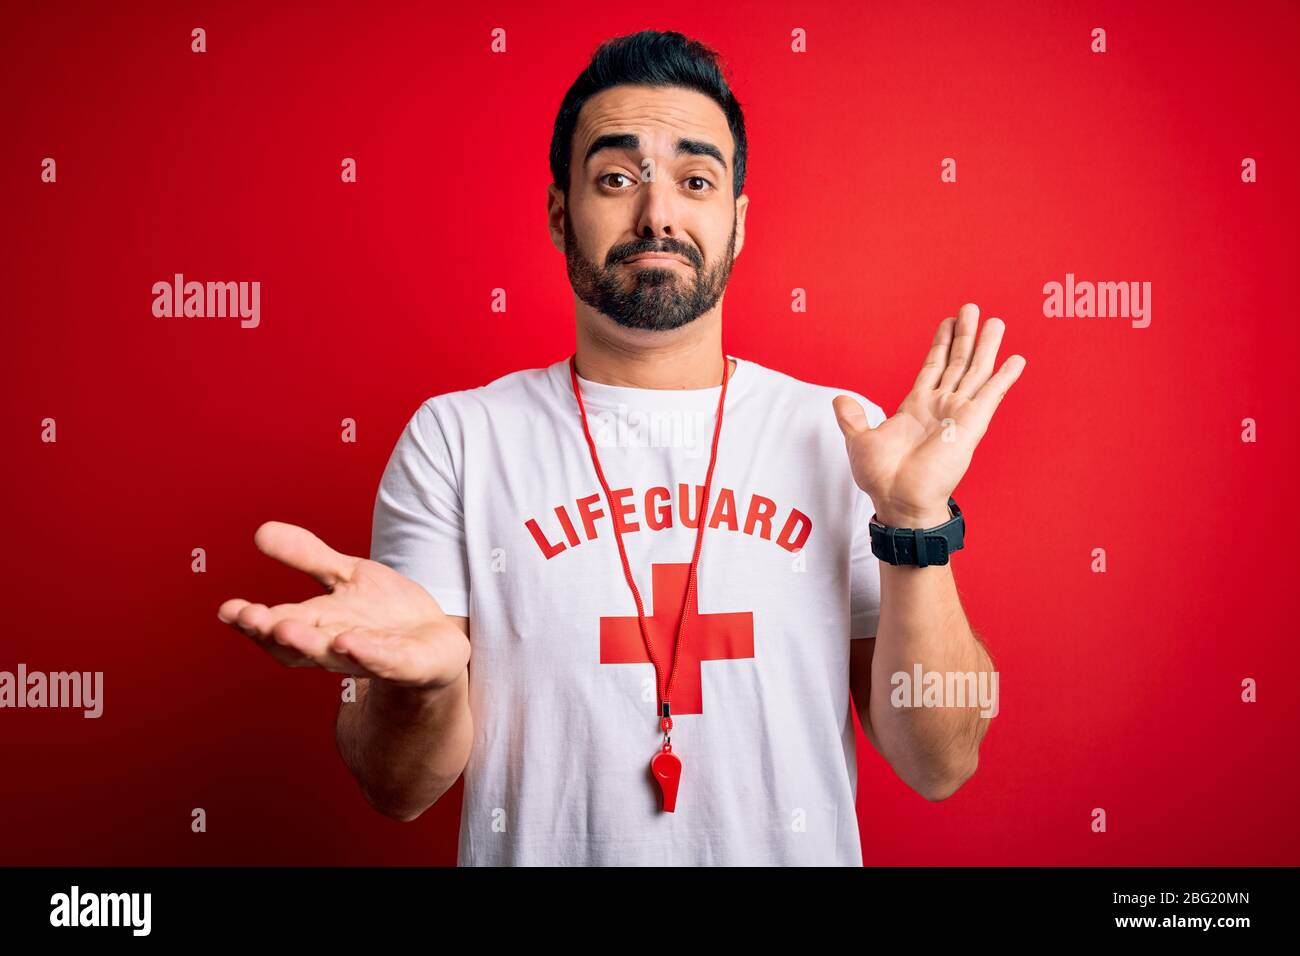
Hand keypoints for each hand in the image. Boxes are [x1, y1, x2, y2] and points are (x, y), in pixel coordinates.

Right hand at [217, 521, 468, 691]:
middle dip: (271, 632)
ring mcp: (369, 658)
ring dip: (309, 644)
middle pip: (297, 644)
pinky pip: (382, 662)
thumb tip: (261, 531)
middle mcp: (335, 645)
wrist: (435, 642)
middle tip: (250, 618)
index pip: (276, 625)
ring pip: (332, 656)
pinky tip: (348, 642)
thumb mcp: (346, 574)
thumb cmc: (384, 611)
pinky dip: (365, 655)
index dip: (251, 620)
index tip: (228, 609)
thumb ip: (307, 556)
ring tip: (285, 628)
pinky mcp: (404, 665)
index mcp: (317, 625)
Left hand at [832, 303, 1025, 527]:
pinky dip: (1004, 377)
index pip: (933, 366)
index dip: (941, 343)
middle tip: (972, 308)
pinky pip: (991, 395)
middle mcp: (941, 406)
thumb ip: (853, 418)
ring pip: (975, 371)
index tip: (949, 321)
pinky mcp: (972, 424)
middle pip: (958, 362)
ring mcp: (958, 413)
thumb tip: (840, 399)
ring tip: (996, 321)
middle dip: (965, 335)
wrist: (898, 498)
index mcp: (916, 407)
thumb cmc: (882, 477)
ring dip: (986, 346)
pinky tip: (1016, 359)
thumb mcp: (860, 440)